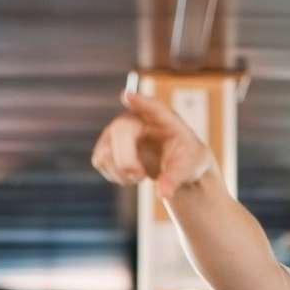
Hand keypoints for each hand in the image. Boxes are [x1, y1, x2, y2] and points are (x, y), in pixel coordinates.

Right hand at [90, 89, 215, 198]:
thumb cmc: (186, 160)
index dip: (140, 102)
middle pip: (120, 130)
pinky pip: (100, 160)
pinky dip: (114, 175)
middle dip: (126, 160)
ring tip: (140, 176)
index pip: (152, 107)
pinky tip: (129, 176)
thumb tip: (163, 193)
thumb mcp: (189, 169)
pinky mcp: (106, 145)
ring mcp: (117, 130)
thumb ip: (175, 179)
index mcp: (163, 118)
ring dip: (121, 172)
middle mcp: (136, 118)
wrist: (175, 167)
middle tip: (140, 177)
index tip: (127, 96)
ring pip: (106, 150)